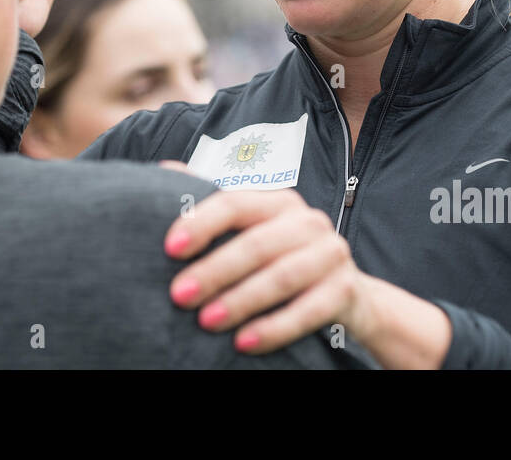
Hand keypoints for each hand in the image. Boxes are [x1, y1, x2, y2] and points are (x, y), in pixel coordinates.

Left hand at [161, 183, 373, 353]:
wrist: (346, 294)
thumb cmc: (283, 258)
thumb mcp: (253, 230)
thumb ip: (214, 206)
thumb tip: (164, 167)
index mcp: (278, 203)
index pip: (235, 204)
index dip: (202, 223)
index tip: (170, 248)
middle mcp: (307, 222)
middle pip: (256, 244)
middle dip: (214, 271)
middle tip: (179, 295)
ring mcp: (331, 254)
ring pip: (282, 276)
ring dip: (241, 300)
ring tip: (206, 322)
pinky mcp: (346, 289)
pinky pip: (309, 311)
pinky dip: (275, 328)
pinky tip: (244, 343)